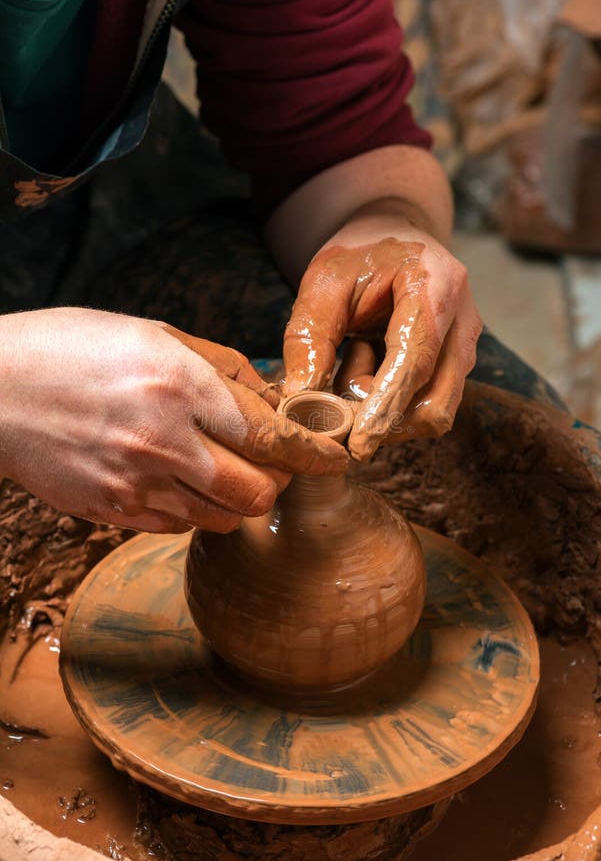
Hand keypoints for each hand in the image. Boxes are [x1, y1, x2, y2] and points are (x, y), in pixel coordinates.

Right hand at [0, 309, 347, 532]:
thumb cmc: (72, 349)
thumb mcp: (152, 334)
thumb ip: (221, 366)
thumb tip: (271, 396)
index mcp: (179, 386)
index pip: (271, 435)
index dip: (313, 451)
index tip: (333, 457)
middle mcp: (163, 442)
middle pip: (258, 493)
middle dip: (275, 482)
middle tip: (269, 463)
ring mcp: (135, 485)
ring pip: (222, 519)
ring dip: (236, 499)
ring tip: (217, 468)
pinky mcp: (112, 514)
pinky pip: (178, 526)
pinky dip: (192, 509)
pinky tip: (174, 478)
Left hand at [283, 224, 481, 459]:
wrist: (395, 234)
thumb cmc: (359, 256)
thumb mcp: (323, 282)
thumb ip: (309, 339)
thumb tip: (300, 402)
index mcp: (435, 286)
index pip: (415, 361)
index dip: (385, 407)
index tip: (358, 444)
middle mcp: (463, 322)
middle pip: (434, 403)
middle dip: (383, 417)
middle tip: (338, 383)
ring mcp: (466, 348)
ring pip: (433, 413)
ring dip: (384, 409)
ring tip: (355, 359)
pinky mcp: (457, 366)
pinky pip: (428, 406)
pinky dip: (392, 404)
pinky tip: (370, 366)